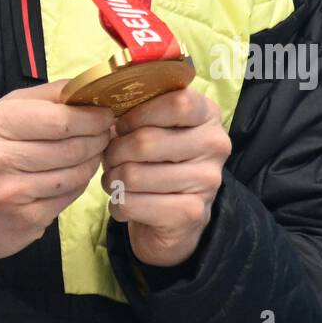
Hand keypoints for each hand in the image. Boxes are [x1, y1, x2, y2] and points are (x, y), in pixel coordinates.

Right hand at [0, 81, 115, 259]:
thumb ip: (41, 98)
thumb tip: (86, 87)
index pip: (59, 121)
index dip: (91, 117)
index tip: (105, 112)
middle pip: (71, 148)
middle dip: (97, 137)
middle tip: (105, 131)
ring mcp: (13, 196)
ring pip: (75, 175)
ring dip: (91, 161)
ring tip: (91, 150)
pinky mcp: (26, 223)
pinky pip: (67, 199)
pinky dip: (77, 184)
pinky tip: (73, 174)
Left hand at [100, 86, 230, 266]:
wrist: (175, 219)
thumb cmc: (157, 159)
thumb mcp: (154, 127)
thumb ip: (138, 110)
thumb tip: (106, 110)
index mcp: (207, 114)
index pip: (176, 103)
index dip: (137, 114)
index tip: (122, 125)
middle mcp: (215, 145)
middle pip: (146, 141)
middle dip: (114, 151)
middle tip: (109, 158)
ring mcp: (207, 181)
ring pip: (133, 175)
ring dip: (112, 179)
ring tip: (114, 179)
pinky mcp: (192, 213)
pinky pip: (132, 204)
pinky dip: (117, 204)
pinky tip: (123, 202)